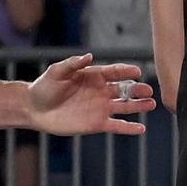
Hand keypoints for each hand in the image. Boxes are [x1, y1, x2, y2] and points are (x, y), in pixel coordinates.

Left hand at [22, 54, 155, 135]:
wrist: (35, 109)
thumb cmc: (44, 87)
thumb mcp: (56, 72)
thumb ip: (72, 64)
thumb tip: (88, 56)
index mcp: (93, 76)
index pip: (114, 72)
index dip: (126, 72)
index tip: (137, 71)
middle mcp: (101, 91)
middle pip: (124, 89)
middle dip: (137, 89)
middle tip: (149, 90)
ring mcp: (100, 108)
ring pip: (124, 106)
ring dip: (138, 106)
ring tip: (151, 104)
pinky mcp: (97, 124)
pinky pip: (116, 125)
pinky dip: (129, 128)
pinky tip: (141, 129)